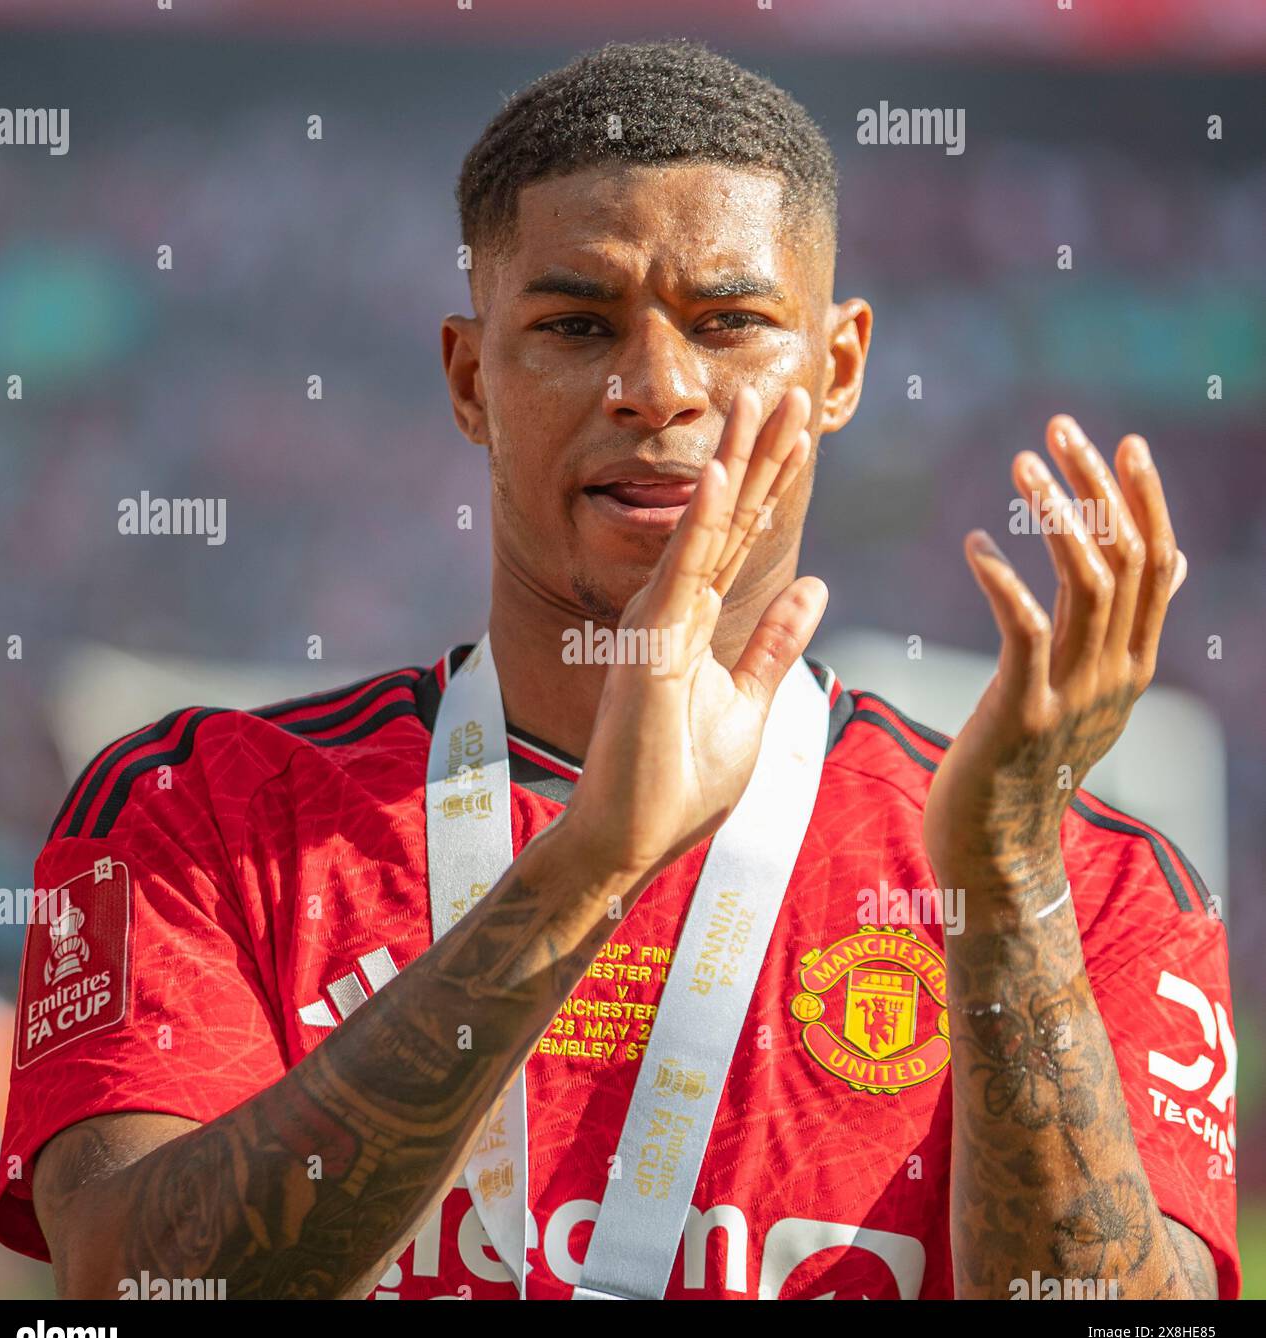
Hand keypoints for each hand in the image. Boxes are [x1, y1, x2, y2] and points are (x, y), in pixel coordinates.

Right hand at [565, 385, 826, 880]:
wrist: (630, 838)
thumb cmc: (680, 781)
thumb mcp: (749, 702)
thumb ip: (775, 643)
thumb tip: (816, 588)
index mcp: (697, 621)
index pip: (742, 539)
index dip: (774, 484)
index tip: (802, 432)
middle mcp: (674, 608)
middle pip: (729, 518)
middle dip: (763, 453)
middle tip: (791, 390)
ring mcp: (658, 621)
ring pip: (705, 527)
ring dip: (735, 463)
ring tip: (760, 402)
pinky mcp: (648, 642)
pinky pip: (682, 569)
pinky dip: (704, 518)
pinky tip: (726, 471)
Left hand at [922, 415, 1186, 894]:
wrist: (998, 852)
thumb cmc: (1027, 765)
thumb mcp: (1091, 690)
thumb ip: (1126, 628)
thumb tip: (1168, 564)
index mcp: (1135, 662)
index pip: (1155, 562)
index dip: (1144, 498)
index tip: (1121, 441)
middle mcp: (1118, 673)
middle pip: (1127, 557)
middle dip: (1098, 484)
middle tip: (1059, 429)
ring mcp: (1076, 694)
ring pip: (1085, 581)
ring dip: (1055, 513)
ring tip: (1021, 464)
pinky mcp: (1026, 712)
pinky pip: (1026, 629)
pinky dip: (1004, 579)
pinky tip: (976, 544)